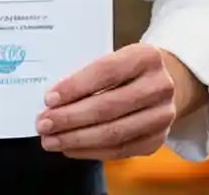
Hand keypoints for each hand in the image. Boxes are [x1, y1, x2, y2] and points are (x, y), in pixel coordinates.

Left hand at [35, 43, 206, 160]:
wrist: (166, 83)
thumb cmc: (126, 69)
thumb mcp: (114, 57)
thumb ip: (88, 73)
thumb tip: (51, 99)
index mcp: (146, 57)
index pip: (105, 72)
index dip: (75, 87)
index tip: (49, 99)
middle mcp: (160, 86)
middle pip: (108, 107)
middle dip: (70, 118)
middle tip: (43, 124)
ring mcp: (162, 116)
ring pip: (114, 133)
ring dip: (76, 139)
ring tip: (51, 140)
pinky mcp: (158, 139)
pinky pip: (120, 150)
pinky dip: (90, 151)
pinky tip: (69, 148)